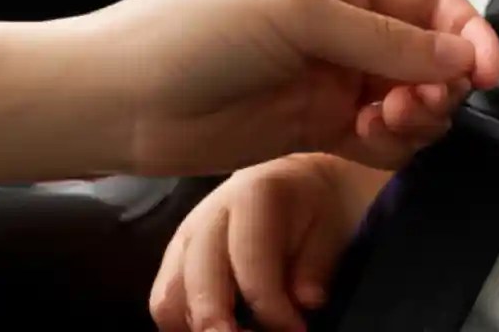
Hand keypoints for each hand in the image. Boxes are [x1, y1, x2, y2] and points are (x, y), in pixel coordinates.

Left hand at [80, 0, 498, 176]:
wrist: (122, 100)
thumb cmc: (191, 34)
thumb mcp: (297, 15)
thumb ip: (384, 38)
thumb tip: (460, 53)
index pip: (432, 3)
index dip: (468, 33)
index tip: (486, 70)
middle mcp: (345, 28)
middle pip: (431, 55)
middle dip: (441, 80)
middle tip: (421, 101)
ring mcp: (334, 79)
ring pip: (412, 100)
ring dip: (417, 114)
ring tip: (388, 119)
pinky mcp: (320, 128)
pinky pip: (381, 138)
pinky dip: (390, 143)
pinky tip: (369, 137)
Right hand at [149, 154, 380, 331]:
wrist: (297, 182)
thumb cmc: (319, 206)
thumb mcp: (333, 225)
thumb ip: (317, 263)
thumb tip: (306, 301)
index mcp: (252, 195)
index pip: (250, 262)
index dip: (272, 307)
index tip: (298, 330)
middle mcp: (208, 214)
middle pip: (197, 281)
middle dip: (223, 326)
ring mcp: (185, 236)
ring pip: (168, 296)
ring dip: (197, 329)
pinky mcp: (175, 257)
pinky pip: (165, 300)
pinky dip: (186, 324)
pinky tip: (223, 330)